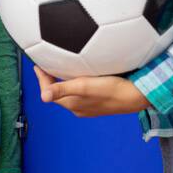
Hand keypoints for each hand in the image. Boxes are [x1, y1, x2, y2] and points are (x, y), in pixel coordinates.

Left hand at [34, 64, 151, 116]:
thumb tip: (42, 96)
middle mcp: (78, 107)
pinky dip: (75, 84)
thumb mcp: (85, 87)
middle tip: (46, 65)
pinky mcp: (98, 102)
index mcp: (72, 104)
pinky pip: (81, 93)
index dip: (41, 78)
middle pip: (58, 92)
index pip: (49, 91)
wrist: (136, 96)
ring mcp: (88, 106)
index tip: (37, 64)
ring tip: (60, 68)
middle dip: (50, 80)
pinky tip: (81, 76)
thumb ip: (63, 89)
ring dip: (63, 82)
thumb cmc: (111, 89)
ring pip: (69, 93)